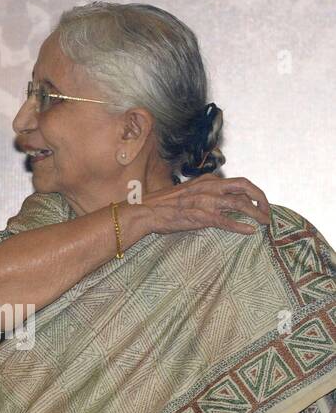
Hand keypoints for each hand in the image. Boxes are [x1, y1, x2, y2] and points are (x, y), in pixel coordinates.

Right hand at [138, 175, 270, 235]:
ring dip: (256, 213)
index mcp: (206, 181)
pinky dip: (241, 226)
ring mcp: (205, 201)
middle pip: (244, 186)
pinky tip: (250, 231)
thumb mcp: (188, 192)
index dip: (253, 192)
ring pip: (240, 203)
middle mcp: (208, 187)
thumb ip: (206, 194)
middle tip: (267, 212)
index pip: (238, 182)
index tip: (260, 203)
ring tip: (264, 223)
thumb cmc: (164, 205)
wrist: (145, 211)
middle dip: (261, 198)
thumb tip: (222, 204)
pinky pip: (226, 221)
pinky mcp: (200, 216)